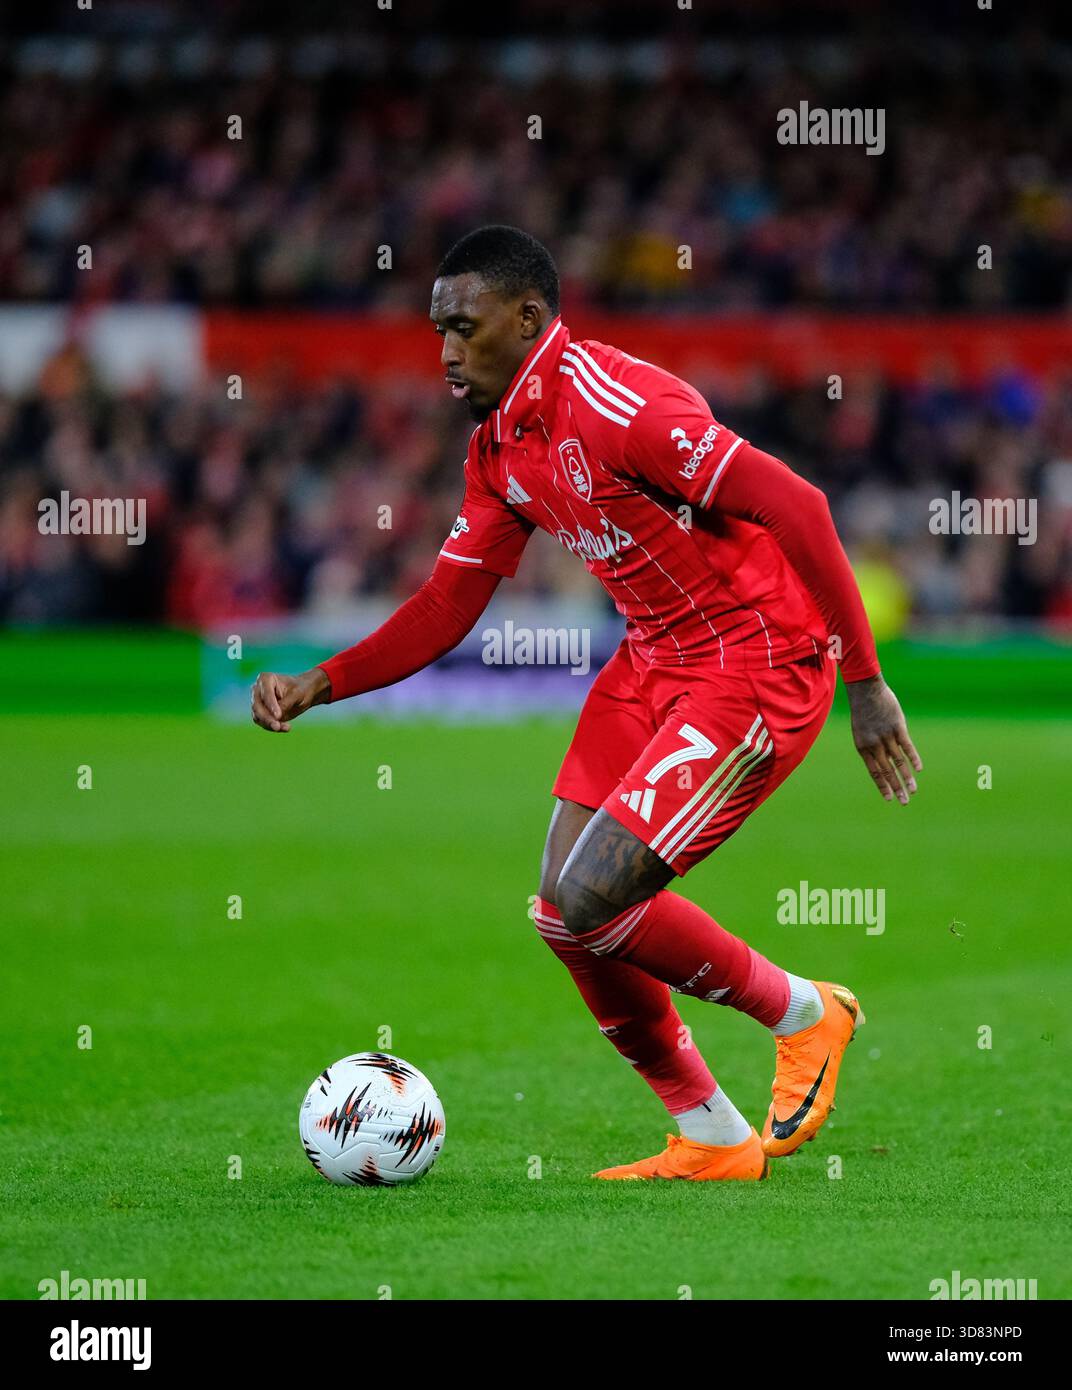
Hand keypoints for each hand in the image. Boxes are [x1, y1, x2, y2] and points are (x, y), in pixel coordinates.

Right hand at [250, 667, 330, 732]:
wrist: (304, 694)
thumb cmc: (301, 689)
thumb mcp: (297, 695)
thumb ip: (286, 704)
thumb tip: (276, 717)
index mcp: (265, 678)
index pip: (266, 694)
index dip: (271, 705)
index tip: (278, 716)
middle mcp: (258, 689)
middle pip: (257, 706)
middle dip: (267, 718)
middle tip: (277, 727)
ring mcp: (258, 701)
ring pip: (258, 716)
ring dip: (270, 724)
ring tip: (287, 727)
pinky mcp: (260, 713)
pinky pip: (262, 723)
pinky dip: (272, 727)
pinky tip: (285, 728)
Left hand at [845, 675, 921, 804]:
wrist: (865, 691)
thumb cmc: (863, 711)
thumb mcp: (861, 731)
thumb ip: (871, 746)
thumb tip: (882, 760)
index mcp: (863, 748)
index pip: (874, 773)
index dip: (882, 786)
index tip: (889, 799)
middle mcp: (874, 745)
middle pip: (887, 772)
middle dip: (896, 788)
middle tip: (904, 803)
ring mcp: (886, 737)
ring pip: (898, 762)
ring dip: (907, 778)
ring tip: (913, 791)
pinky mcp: (897, 728)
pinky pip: (907, 747)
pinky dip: (913, 758)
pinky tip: (918, 770)